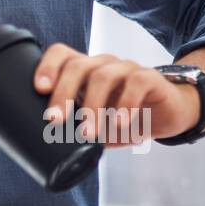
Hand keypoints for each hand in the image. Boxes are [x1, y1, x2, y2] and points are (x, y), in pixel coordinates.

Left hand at [33, 43, 201, 147]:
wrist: (166, 115)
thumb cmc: (122, 119)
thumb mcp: (97, 126)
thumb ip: (76, 131)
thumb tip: (49, 150)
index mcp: (84, 70)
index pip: (61, 54)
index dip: (47, 66)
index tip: (38, 89)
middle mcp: (102, 63)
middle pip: (78, 66)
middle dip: (63, 93)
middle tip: (55, 121)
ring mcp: (126, 68)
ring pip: (103, 76)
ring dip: (92, 106)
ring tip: (88, 133)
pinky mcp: (150, 77)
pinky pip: (137, 82)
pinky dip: (126, 104)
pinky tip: (120, 123)